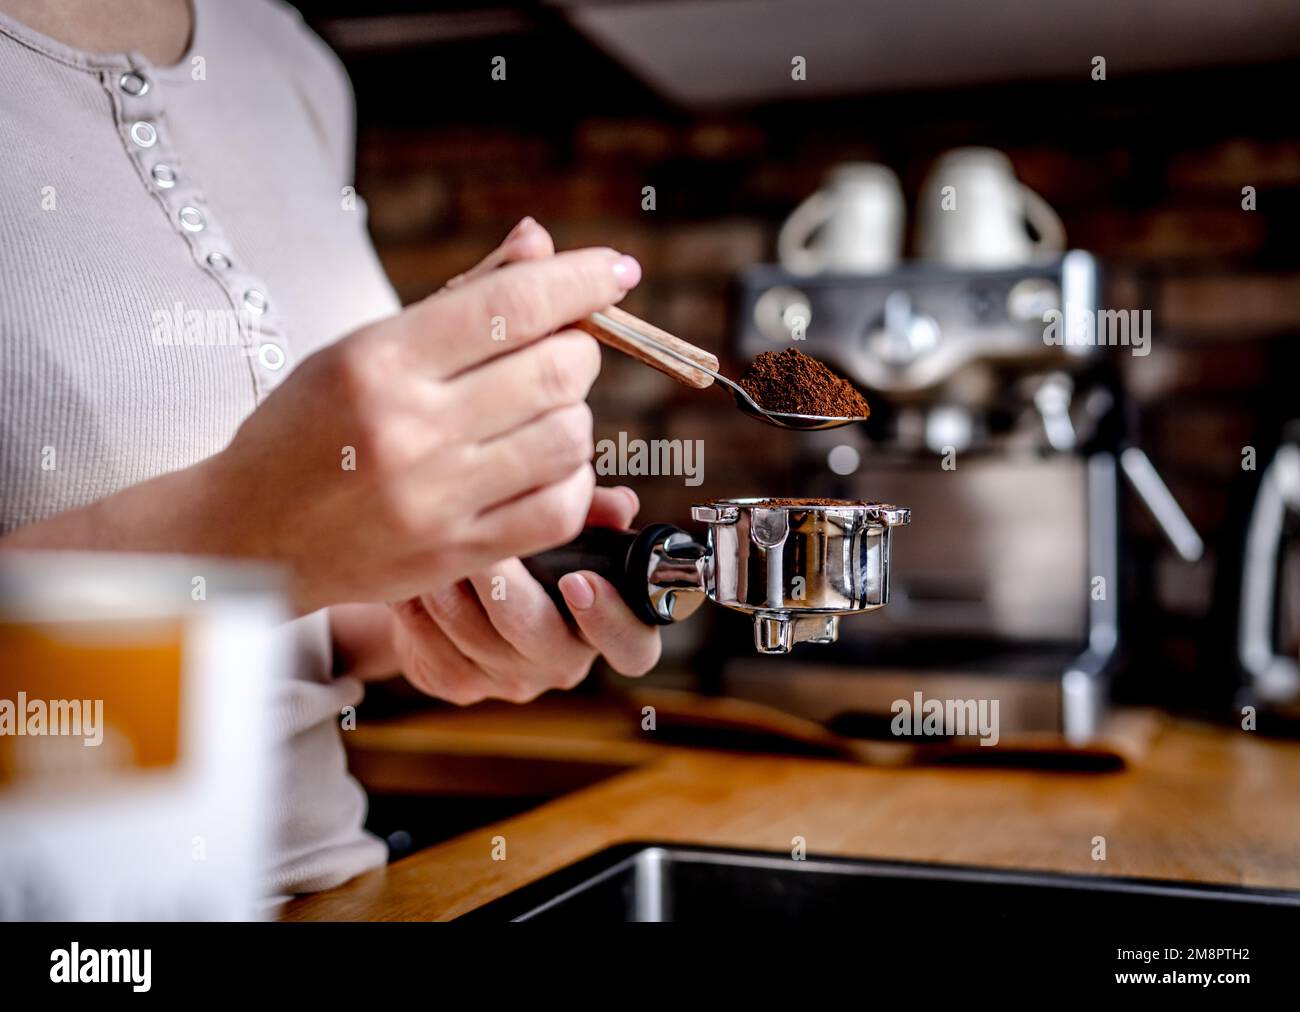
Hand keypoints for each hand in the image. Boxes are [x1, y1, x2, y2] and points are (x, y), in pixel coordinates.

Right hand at [205, 219, 641, 611]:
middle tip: (559, 352)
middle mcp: (411, 428)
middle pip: (559, 369)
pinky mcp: (458, 553)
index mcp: (378, 361)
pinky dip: (572, 478)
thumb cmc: (303, 432)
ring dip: (574, 415)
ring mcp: (437, 498)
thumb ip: (458, 299)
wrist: (246, 538)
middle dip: (578, 350)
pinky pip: (561, 507)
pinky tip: (545, 466)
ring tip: (539, 413)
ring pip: (571, 437)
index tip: (616, 270)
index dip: (581, 279)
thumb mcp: (359, 349)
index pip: (512, 304)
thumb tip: (540, 243)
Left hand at [390, 486, 661, 703]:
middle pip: (537, 637)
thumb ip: (592, 515)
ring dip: (453, 586)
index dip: (611, 622)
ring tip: (435, 542)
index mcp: (606, 629)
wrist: (459, 592)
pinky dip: (419, 608)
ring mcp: (511, 681)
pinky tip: (413, 575)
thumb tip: (621, 503)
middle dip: (505, 585)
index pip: (632, 649)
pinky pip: (434, 649)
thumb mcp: (563, 529)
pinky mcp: (461, 686)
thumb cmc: (529, 554)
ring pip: (477, 638)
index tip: (578, 580)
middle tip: (483, 546)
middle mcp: (564, 663)